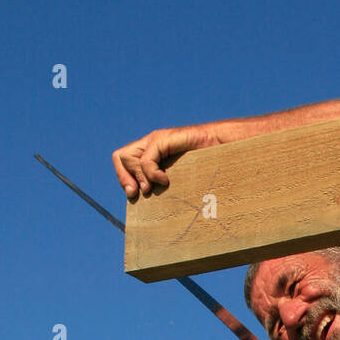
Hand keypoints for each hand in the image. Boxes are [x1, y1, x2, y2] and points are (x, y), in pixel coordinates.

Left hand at [112, 124, 226, 197]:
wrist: (219, 146)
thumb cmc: (204, 165)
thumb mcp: (177, 180)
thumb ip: (161, 185)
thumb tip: (146, 199)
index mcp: (150, 155)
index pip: (122, 161)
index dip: (123, 178)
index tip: (133, 195)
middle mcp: (149, 145)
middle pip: (119, 157)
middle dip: (125, 178)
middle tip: (141, 192)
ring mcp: (155, 141)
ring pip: (128, 157)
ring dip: (139, 177)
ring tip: (155, 187)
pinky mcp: (163, 140)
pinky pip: (146, 160)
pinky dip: (152, 174)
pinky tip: (166, 180)